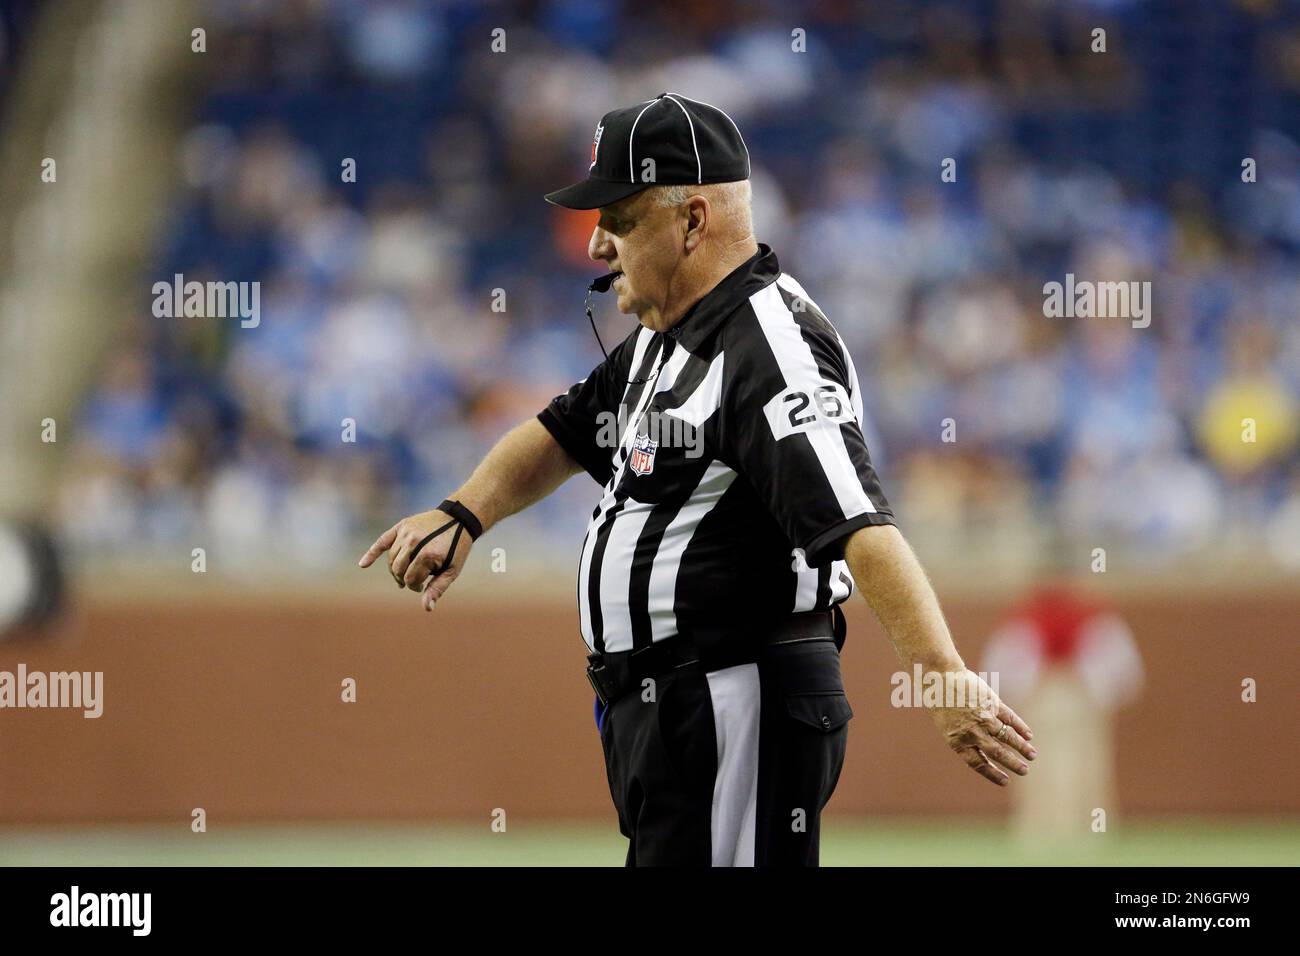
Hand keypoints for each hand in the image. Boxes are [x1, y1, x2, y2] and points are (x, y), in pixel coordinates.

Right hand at [357, 509, 473, 610]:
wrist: (459, 518)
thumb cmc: (457, 547)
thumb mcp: (452, 570)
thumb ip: (437, 588)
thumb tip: (427, 608)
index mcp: (426, 554)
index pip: (410, 579)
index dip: (415, 587)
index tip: (422, 587)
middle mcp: (414, 542)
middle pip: (398, 570)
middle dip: (405, 579)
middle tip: (414, 582)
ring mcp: (406, 533)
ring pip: (392, 559)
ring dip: (396, 570)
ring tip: (404, 574)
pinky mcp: (401, 526)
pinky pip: (383, 541)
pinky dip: (372, 553)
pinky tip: (363, 564)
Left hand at [924, 669, 1036, 785]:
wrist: (940, 677)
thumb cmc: (940, 702)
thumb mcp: (946, 726)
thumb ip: (965, 739)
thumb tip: (986, 752)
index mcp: (958, 741)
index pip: (978, 763)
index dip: (993, 774)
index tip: (1005, 781)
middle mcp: (972, 732)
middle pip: (996, 752)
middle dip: (1013, 763)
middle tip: (1025, 771)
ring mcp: (984, 717)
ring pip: (1007, 736)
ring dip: (1022, 747)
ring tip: (1032, 755)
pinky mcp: (992, 703)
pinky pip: (1010, 718)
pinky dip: (1021, 727)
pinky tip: (1028, 735)